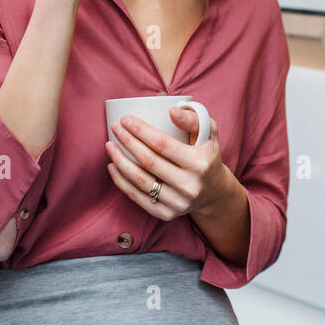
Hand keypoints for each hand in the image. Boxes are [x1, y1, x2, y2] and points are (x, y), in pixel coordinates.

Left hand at [105, 107, 232, 221]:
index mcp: (199, 163)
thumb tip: (171, 110)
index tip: (126, 119)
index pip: (162, 144)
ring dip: (120, 161)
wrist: (214, 192)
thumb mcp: (209, 133)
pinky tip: (113, 167)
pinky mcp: (167, 214)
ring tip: (110, 146)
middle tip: (115, 128)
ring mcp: (177, 202)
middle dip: (127, 142)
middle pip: (148, 161)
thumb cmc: (206, 155)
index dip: (140, 131)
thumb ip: (193, 118)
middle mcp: (189, 185)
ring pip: (140, 180)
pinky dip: (121, 182)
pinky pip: (138, 197)